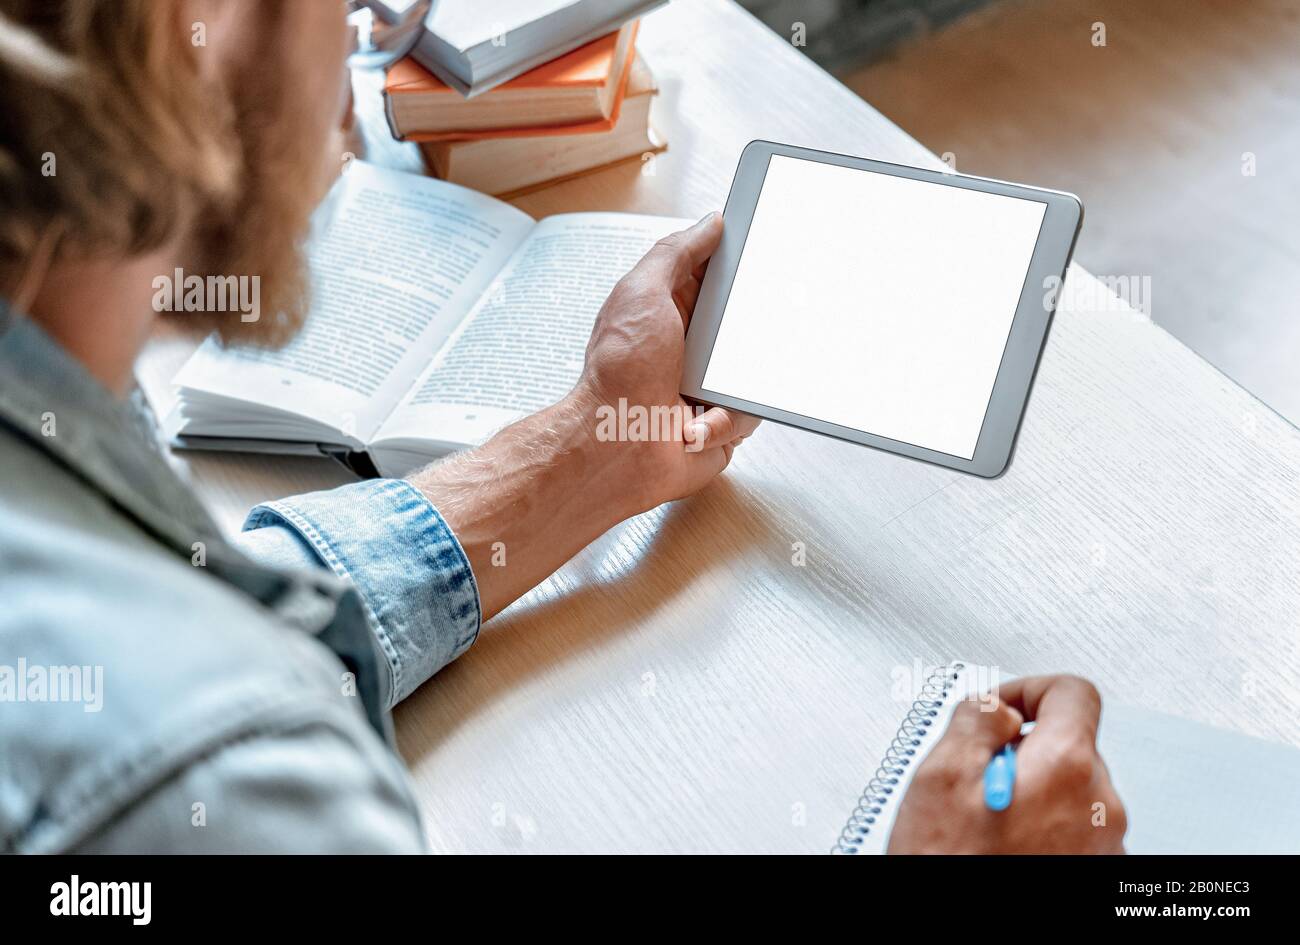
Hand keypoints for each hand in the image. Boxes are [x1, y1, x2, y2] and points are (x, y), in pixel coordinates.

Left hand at [410, 213, 758, 620]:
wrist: (615, 446)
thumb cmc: (618, 373)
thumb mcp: (642, 292)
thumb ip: (677, 252)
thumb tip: (711, 224)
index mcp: (673, 310)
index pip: (719, 277)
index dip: (741, 267)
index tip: (762, 255)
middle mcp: (693, 347)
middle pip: (749, 323)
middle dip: (753, 330)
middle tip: (736, 338)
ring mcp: (709, 386)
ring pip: (756, 372)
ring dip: (732, 385)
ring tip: (698, 393)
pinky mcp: (721, 423)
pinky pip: (750, 414)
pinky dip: (724, 420)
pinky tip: (694, 425)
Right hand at [887, 675, 1126, 853]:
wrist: (957, 941)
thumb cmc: (950, 868)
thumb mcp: (940, 776)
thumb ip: (976, 719)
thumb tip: (996, 705)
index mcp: (1067, 768)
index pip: (1072, 692)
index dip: (1027, 689)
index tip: (998, 708)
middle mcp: (1100, 807)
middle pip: (1069, 742)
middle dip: (1020, 749)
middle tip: (973, 776)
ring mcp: (1103, 846)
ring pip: (1068, 788)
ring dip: (1027, 791)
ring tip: (980, 822)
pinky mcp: (1095, 874)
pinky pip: (1070, 830)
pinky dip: (1037, 827)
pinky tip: (997, 847)